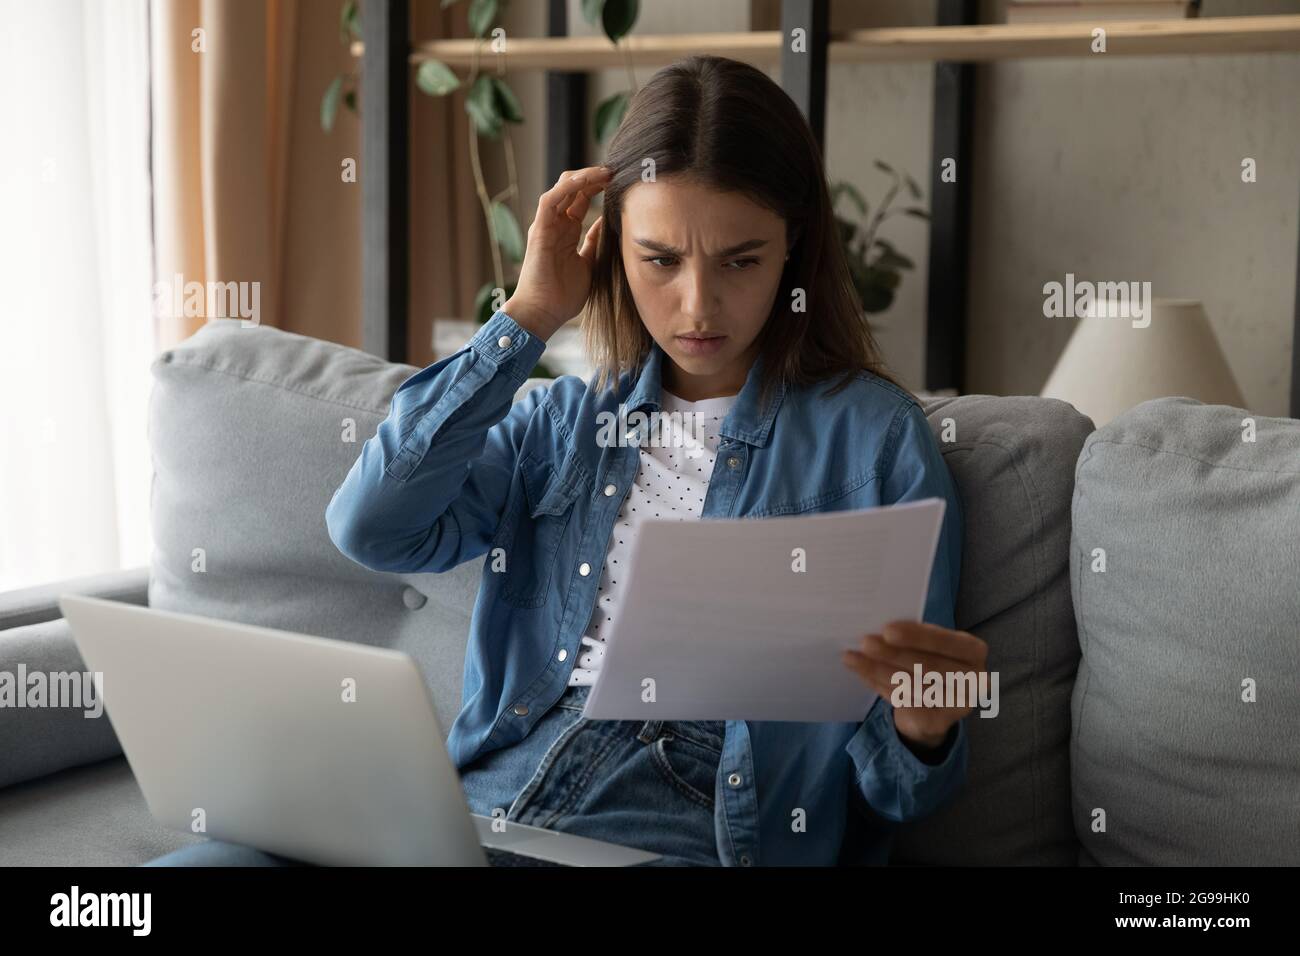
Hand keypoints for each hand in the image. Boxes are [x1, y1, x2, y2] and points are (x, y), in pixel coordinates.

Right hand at [503, 165, 611, 342]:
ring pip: (562, 188)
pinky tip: (586, 180)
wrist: (544, 313)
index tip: (619, 181)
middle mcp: (555, 224)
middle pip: (572, 188)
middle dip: (593, 176)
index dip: (598, 186)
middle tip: (615, 171)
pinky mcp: (539, 230)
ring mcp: (546, 225)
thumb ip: (594, 243)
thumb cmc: (563, 296)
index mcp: (566, 231)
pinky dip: (567, 187)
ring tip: (606, 172)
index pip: (581, 198)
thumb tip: (605, 224)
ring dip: (584, 177)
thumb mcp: (588, 265)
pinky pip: (550, 200)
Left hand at [841, 621, 988, 754]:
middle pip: (928, 666)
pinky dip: (879, 686)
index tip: (887, 630)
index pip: (946, 641)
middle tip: (865, 643)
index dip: (916, 636)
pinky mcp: (940, 723)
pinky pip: (905, 705)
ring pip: (913, 686)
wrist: (934, 706)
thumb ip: (911, 638)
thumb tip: (876, 628)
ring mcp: (960, 704)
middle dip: (893, 654)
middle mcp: (974, 678)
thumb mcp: (928, 646)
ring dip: (879, 670)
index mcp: (973, 650)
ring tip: (853, 657)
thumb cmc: (930, 663)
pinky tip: (862, 674)